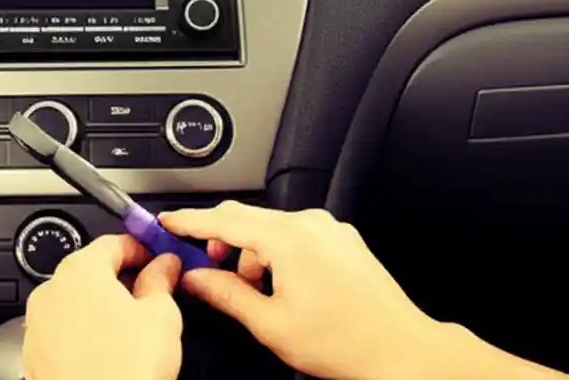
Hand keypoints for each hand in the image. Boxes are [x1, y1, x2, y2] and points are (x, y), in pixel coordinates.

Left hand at [23, 234, 183, 379]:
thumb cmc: (126, 371)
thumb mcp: (161, 316)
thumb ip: (161, 280)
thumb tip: (164, 265)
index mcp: (80, 271)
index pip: (115, 242)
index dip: (144, 248)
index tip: (160, 259)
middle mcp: (51, 293)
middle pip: (91, 270)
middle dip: (122, 278)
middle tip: (153, 294)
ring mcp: (38, 326)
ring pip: (75, 302)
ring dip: (102, 306)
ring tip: (132, 329)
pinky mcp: (34, 356)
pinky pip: (64, 331)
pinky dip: (85, 332)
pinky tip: (109, 350)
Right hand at [160, 202, 568, 379]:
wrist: (399, 350)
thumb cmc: (345, 341)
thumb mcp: (271, 324)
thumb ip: (226, 294)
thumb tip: (197, 278)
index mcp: (289, 239)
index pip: (224, 219)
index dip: (190, 221)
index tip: (168, 222)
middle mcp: (311, 224)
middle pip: (248, 218)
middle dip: (221, 241)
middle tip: (205, 269)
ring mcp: (330, 229)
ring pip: (273, 227)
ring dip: (252, 252)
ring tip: (254, 292)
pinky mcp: (343, 239)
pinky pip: (298, 234)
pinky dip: (278, 252)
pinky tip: (280, 285)